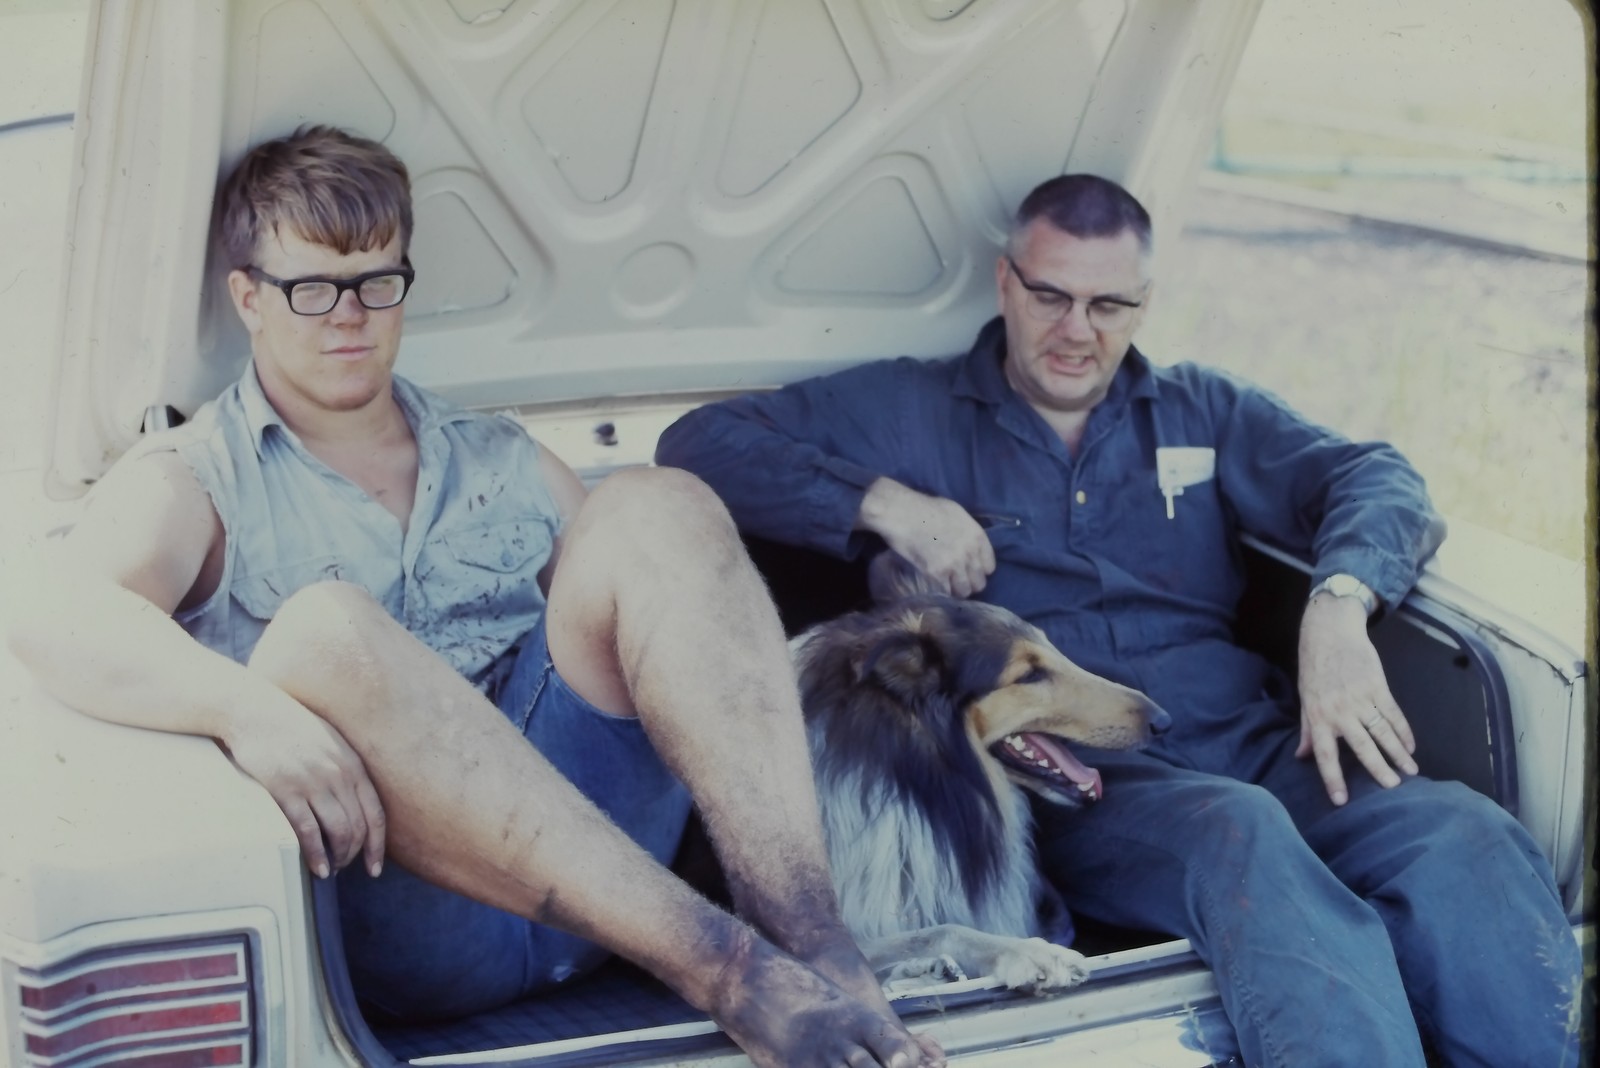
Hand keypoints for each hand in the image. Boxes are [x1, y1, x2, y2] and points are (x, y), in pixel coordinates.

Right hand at [220, 695, 386, 878]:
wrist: (255, 710)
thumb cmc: (291, 727)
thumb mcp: (330, 742)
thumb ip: (345, 769)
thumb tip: (352, 802)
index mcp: (353, 764)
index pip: (376, 814)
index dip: (378, 846)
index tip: (375, 868)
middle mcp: (339, 774)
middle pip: (359, 827)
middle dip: (355, 855)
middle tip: (344, 867)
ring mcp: (314, 782)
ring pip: (339, 832)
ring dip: (337, 858)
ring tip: (329, 869)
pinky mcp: (286, 789)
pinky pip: (308, 831)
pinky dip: (315, 854)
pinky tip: (315, 867)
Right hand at [857, 479, 994, 596]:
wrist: (901, 512)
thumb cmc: (925, 507)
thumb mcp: (957, 514)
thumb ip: (968, 532)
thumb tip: (968, 545)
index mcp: (977, 536)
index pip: (990, 567)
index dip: (978, 570)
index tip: (968, 570)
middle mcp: (970, 553)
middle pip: (979, 583)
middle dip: (968, 583)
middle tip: (956, 580)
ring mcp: (954, 565)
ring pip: (964, 591)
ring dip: (955, 590)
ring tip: (945, 585)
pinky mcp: (936, 574)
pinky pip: (946, 593)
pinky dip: (940, 592)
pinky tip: (934, 586)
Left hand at [1295, 592, 1417, 804]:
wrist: (1330, 634)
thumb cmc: (1314, 669)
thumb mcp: (1305, 699)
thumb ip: (1307, 730)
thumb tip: (1301, 757)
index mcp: (1318, 717)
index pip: (1325, 755)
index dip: (1332, 778)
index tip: (1342, 800)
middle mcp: (1339, 711)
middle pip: (1362, 747)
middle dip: (1378, 769)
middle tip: (1392, 787)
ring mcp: (1360, 698)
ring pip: (1382, 732)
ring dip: (1398, 753)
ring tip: (1410, 771)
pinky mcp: (1377, 686)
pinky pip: (1393, 714)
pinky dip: (1404, 731)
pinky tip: (1410, 746)